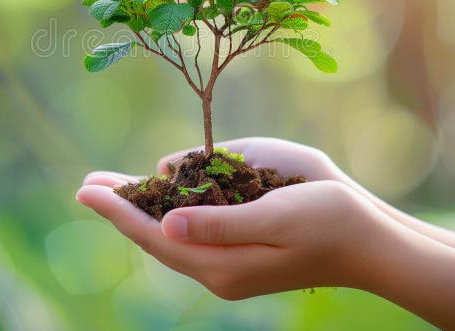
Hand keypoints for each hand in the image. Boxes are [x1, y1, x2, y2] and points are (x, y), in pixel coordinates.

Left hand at [77, 138, 386, 299]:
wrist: (370, 242)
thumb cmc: (329, 220)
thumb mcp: (275, 216)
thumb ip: (221, 223)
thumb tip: (167, 223)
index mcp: (223, 264)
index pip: (155, 236)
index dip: (118, 211)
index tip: (85, 190)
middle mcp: (219, 270)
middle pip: (156, 237)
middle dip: (121, 209)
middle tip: (87, 184)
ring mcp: (229, 266)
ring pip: (172, 237)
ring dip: (141, 210)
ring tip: (113, 188)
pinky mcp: (241, 256)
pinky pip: (193, 234)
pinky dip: (168, 214)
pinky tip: (158, 200)